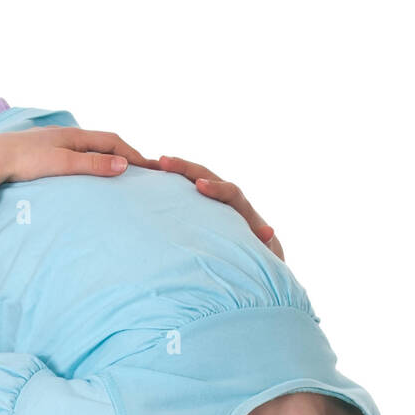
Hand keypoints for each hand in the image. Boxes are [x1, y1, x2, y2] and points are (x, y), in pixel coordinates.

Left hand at [0, 126, 158, 184]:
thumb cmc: (24, 161)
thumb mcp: (62, 163)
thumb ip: (93, 165)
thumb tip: (124, 165)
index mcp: (75, 136)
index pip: (113, 141)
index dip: (133, 154)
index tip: (151, 168)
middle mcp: (66, 136)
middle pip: (103, 143)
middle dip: (124, 155)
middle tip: (141, 170)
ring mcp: (54, 144)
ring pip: (89, 149)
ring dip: (107, 158)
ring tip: (119, 173)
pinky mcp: (43, 154)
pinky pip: (76, 156)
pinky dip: (90, 162)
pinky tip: (87, 173)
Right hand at [156, 155, 283, 259]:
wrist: (255, 250)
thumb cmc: (257, 253)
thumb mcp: (263, 251)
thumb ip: (264, 242)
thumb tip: (268, 232)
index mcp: (241, 208)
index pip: (230, 192)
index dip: (216, 187)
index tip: (199, 185)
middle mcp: (225, 198)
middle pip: (206, 175)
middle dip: (185, 167)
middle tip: (162, 161)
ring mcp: (209, 200)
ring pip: (190, 180)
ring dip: (171, 172)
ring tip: (146, 166)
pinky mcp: (197, 205)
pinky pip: (182, 190)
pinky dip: (166, 184)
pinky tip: (145, 182)